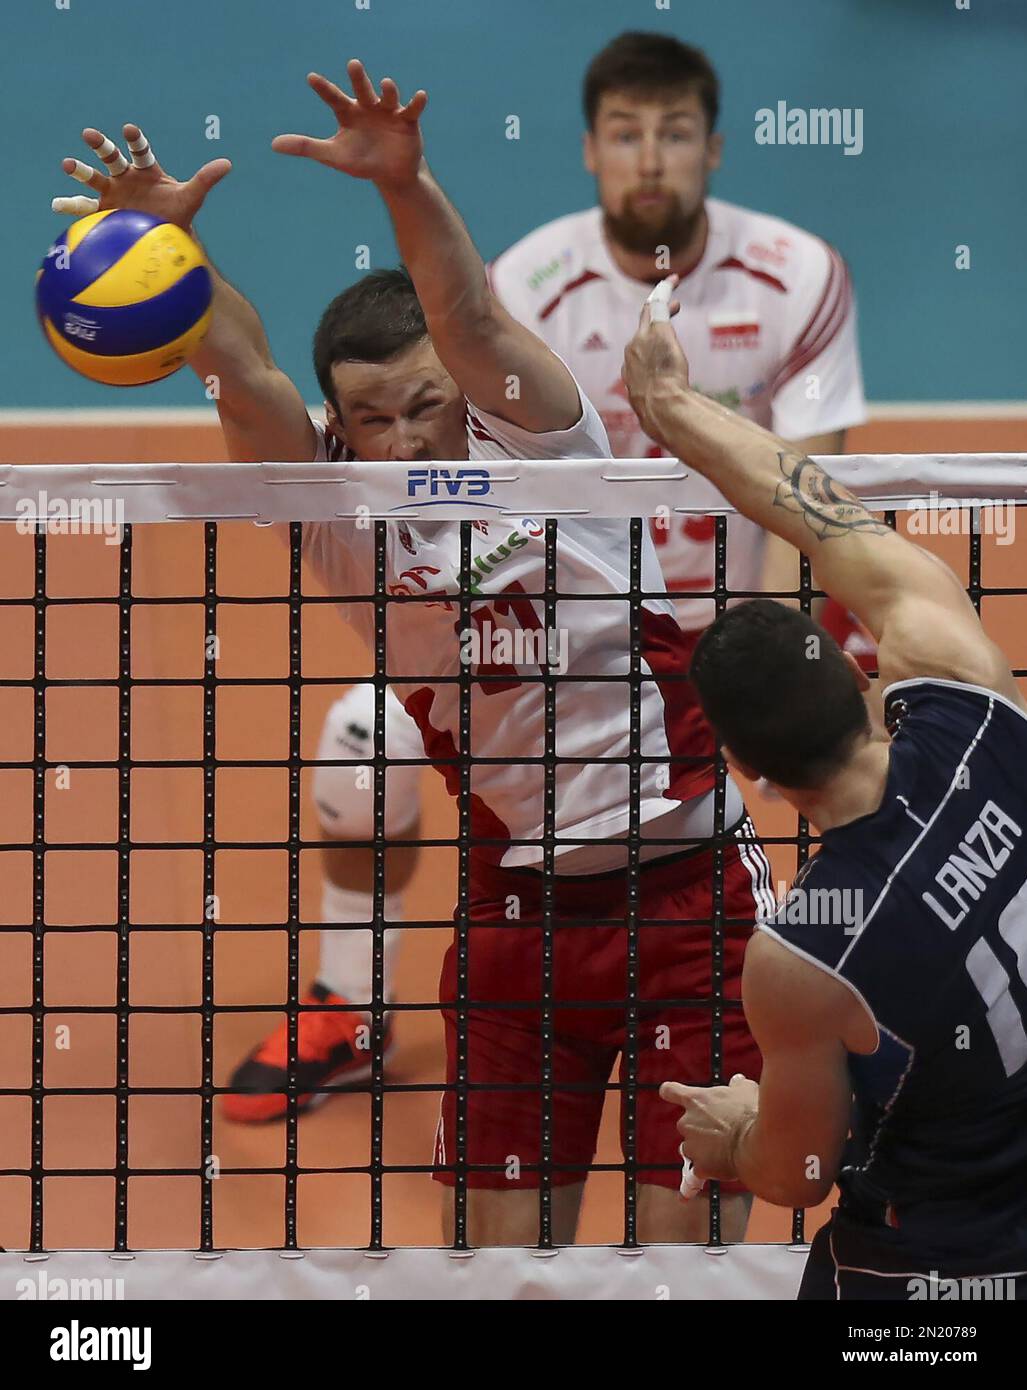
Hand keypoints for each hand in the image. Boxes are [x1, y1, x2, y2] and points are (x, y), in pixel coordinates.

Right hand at [51, 124, 229, 229]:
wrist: (163, 236)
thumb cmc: (177, 214)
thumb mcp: (191, 198)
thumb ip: (205, 179)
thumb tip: (227, 163)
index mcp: (146, 170)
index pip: (140, 150)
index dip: (135, 140)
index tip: (130, 129)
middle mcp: (125, 177)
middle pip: (111, 157)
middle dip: (100, 146)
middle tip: (89, 134)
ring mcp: (112, 193)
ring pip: (94, 178)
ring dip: (80, 171)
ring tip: (68, 163)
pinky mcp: (102, 211)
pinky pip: (84, 208)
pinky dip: (70, 206)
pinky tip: (56, 205)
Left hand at [272, 59, 426, 189]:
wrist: (391, 174)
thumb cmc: (361, 161)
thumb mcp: (333, 156)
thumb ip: (305, 147)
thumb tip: (273, 144)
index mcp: (348, 113)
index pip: (333, 98)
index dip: (323, 89)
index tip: (311, 78)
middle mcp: (368, 107)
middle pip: (361, 89)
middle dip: (358, 77)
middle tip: (353, 65)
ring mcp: (388, 112)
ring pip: (387, 96)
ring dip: (387, 90)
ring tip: (385, 84)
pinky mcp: (407, 121)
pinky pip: (412, 109)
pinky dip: (416, 102)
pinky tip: (420, 95)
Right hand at [621, 276, 690, 447]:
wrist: (661, 409)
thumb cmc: (659, 415)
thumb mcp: (652, 410)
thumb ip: (656, 407)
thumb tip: (664, 427)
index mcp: (630, 372)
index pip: (637, 350)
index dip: (646, 343)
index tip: (657, 344)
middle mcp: (631, 352)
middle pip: (640, 326)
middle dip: (653, 315)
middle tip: (670, 307)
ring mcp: (641, 341)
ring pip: (649, 314)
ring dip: (661, 302)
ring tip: (672, 291)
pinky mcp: (656, 331)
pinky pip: (659, 305)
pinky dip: (665, 292)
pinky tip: (673, 282)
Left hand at [660, 1074, 758, 1181]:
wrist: (758, 1142)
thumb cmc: (751, 1113)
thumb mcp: (746, 1090)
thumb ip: (737, 1086)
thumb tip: (737, 1082)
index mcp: (696, 1100)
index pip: (671, 1091)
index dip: (670, 1092)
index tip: (668, 1092)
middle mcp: (687, 1122)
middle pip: (685, 1125)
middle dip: (700, 1129)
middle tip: (722, 1131)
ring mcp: (692, 1146)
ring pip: (690, 1149)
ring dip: (701, 1150)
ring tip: (722, 1153)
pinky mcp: (700, 1168)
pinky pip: (693, 1177)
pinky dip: (692, 1183)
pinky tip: (686, 1194)